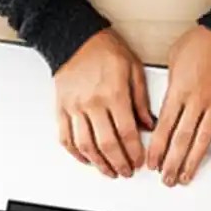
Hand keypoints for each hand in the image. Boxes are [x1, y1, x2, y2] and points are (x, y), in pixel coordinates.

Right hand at [55, 28, 152, 178]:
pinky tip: (87, 160)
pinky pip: (66, 138)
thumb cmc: (105, 50)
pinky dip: (76, 153)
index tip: (140, 161)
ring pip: (86, 145)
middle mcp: (92, 103)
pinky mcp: (62, 108)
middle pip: (107, 144)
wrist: (74, 38)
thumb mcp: (133, 69)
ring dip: (99, 164)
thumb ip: (141, 100)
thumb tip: (149, 125)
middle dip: (119, 163)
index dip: (134, 152)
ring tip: (110, 171)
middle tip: (127, 171)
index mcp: (113, 94)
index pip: (126, 132)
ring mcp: (74, 107)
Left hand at [147, 25, 210, 185]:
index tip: (151, 163)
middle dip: (172, 162)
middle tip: (166, 179)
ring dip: (193, 162)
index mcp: (179, 91)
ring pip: (203, 141)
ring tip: (185, 177)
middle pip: (182, 139)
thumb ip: (169, 87)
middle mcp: (197, 101)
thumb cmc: (202, 42)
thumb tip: (164, 108)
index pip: (164, 127)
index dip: (157, 149)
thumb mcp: (173, 60)